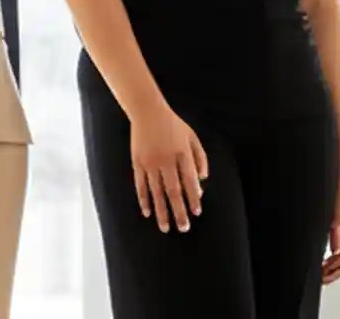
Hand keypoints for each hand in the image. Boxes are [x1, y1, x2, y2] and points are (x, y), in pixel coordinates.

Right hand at [130, 106, 208, 232]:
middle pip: (173, 191)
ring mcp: (150, 162)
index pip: (189, 181)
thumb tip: (202, 182)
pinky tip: (147, 212)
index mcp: (182, 153)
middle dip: (179, 211)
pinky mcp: (137, 163)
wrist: (147, 111)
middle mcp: (166, 160)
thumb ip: (200, 158)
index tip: (196, 212)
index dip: (193, 197)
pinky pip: (141, 185)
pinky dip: (144, 200)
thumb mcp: (192, 137)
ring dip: (162, 211)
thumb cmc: (173, 125)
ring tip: (165, 228)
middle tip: (184, 228)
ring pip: (156, 192)